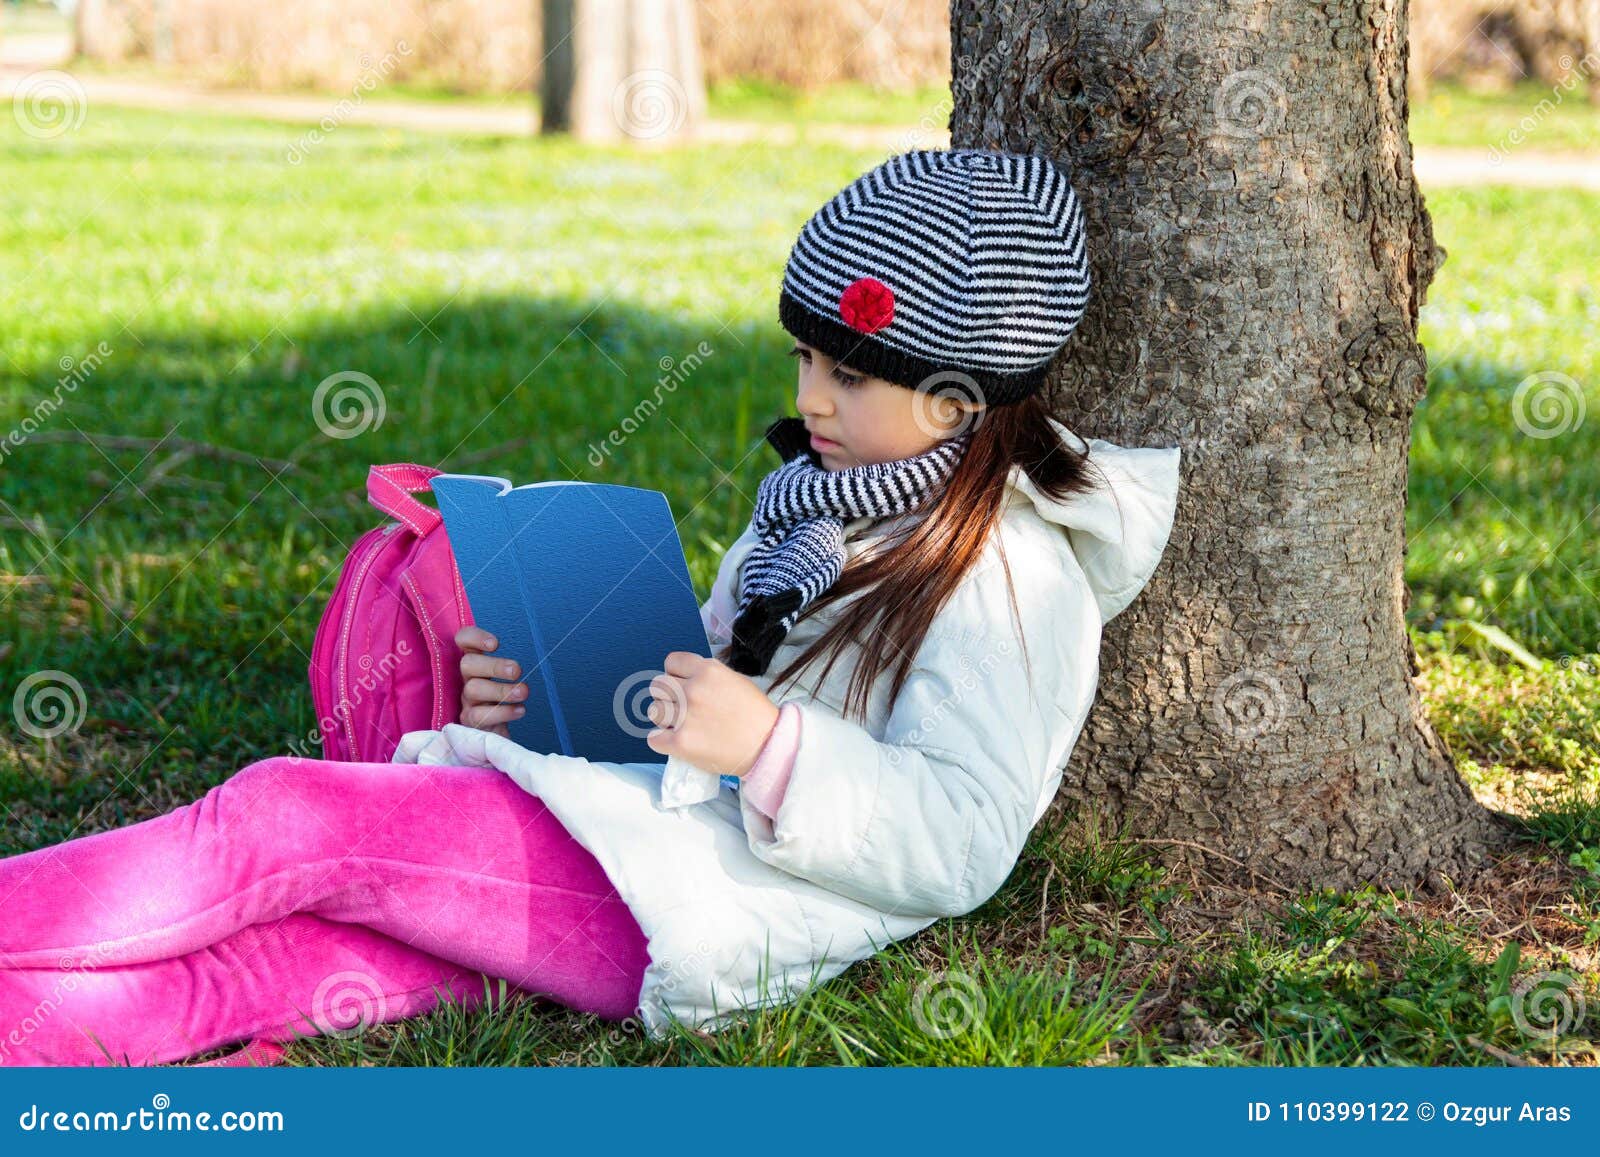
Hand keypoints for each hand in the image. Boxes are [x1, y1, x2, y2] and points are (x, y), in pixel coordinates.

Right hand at [455, 624, 525, 736]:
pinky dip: (502, 712)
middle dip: (493, 665)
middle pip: (468, 664)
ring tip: (523, 692)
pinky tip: (519, 710)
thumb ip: (513, 666)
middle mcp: (466, 679)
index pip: (463, 640)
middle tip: (517, 670)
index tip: (495, 644)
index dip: (474, 637)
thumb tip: (542, 653)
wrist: (498, 735)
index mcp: (476, 663)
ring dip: (501, 690)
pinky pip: (479, 715)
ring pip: (473, 689)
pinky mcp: (469, 723)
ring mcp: (466, 701)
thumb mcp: (508, 680)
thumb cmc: (504, 701)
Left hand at [645, 651, 780, 776]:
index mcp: (708, 671)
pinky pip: (653, 738)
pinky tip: (677, 740)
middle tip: (682, 707)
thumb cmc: (755, 714)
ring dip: (665, 718)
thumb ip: (706, 675)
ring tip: (681, 725)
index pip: (671, 662)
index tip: (682, 685)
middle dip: (668, 695)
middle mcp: (694, 690)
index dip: (675, 674)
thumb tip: (682, 678)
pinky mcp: (681, 743)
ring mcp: (686, 717)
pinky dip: (662, 741)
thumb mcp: (734, 680)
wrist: (767, 746)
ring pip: (654, 711)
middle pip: (658, 685)